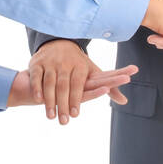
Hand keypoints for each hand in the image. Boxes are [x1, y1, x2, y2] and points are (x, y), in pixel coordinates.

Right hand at [9, 50, 137, 115]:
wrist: (58, 41)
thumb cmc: (79, 63)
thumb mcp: (94, 73)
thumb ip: (109, 88)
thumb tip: (125, 102)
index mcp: (80, 66)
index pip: (79, 84)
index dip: (77, 99)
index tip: (76, 115)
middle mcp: (66, 64)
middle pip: (64, 86)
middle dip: (63, 104)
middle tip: (64, 122)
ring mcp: (51, 62)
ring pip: (49, 82)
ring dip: (50, 100)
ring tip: (50, 117)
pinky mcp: (37, 63)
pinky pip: (36, 76)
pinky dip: (37, 88)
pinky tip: (38, 100)